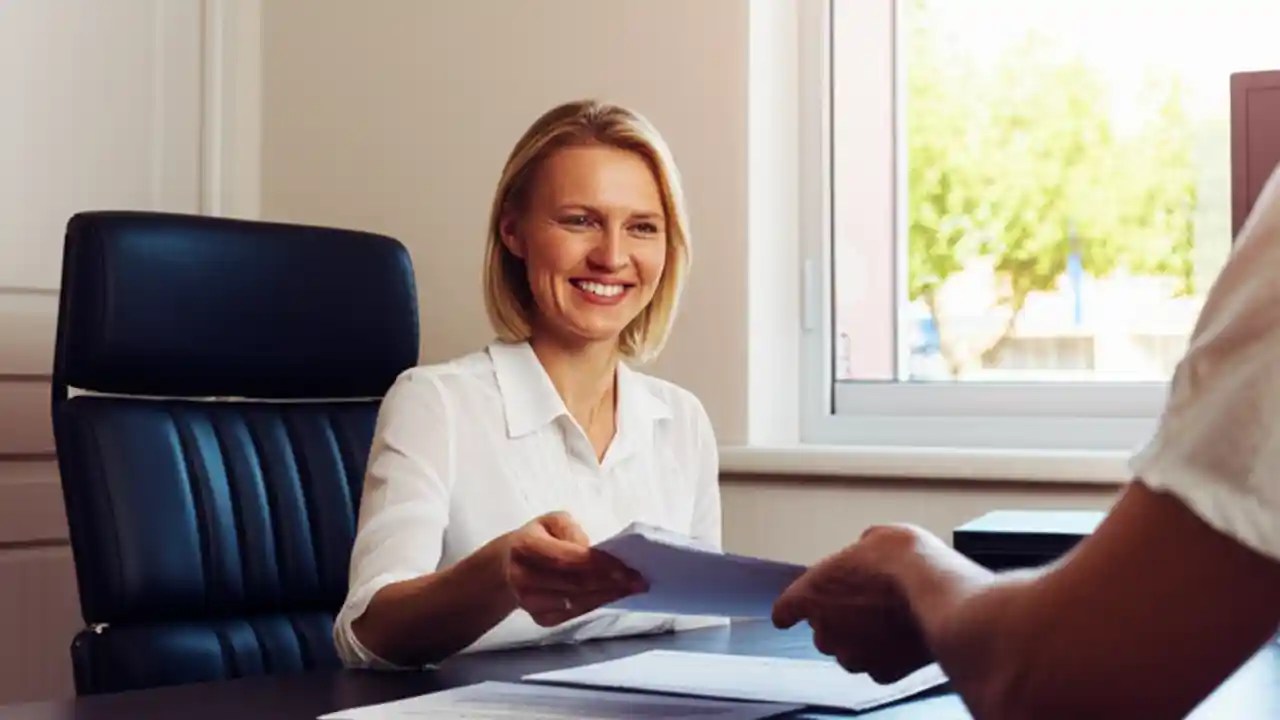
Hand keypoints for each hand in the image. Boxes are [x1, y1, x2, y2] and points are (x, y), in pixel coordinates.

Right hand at [501, 512, 647, 626]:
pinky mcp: (539, 619)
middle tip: (639, 581)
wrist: (505, 567)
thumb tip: (592, 552)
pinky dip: (596, 604)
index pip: (569, 559)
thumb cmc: (536, 539)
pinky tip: (612, 595)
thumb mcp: (550, 522)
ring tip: (632, 588)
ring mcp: (530, 602)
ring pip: (577, 602)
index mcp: (526, 548)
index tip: (628, 569)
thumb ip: (571, 531)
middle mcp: (524, 578)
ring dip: (608, 596)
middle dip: (611, 583)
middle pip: (576, 585)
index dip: (600, 566)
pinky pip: (574, 614)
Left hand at [773, 524, 942, 683]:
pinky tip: (901, 640)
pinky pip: (876, 667)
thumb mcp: (876, 538)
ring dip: (859, 642)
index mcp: (812, 591)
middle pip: (821, 632)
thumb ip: (858, 554)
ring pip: (847, 653)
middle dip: (837, 621)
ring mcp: (852, 654)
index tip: (791, 614)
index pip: (785, 610)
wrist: (939, 595)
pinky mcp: (881, 673)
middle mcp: (825, 629)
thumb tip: (864, 553)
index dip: (791, 611)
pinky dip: (885, 657)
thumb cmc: (905, 560)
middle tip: (865, 605)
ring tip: (886, 623)